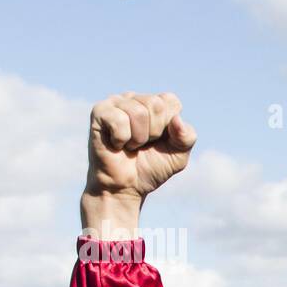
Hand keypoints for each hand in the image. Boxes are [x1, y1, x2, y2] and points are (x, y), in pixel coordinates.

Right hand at [81, 91, 196, 236]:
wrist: (124, 188)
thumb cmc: (150, 169)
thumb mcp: (178, 155)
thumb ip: (187, 137)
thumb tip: (177, 119)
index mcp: (155, 105)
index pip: (171, 101)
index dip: (170, 126)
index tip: (159, 140)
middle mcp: (134, 99)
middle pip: (156, 104)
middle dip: (154, 133)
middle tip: (142, 144)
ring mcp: (115, 103)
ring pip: (138, 112)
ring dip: (138, 138)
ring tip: (129, 145)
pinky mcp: (99, 112)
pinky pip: (119, 120)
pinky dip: (122, 139)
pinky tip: (116, 144)